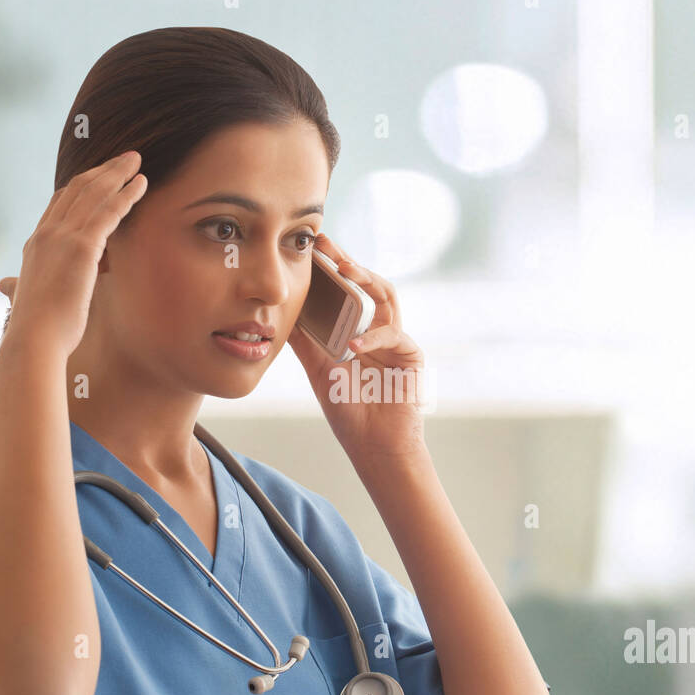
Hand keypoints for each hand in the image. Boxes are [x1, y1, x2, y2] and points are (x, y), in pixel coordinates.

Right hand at [0, 151, 147, 357]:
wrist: (34, 339)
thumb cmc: (37, 327)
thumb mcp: (29, 297)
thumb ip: (22, 285)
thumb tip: (9, 285)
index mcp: (36, 243)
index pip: (60, 202)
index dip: (83, 185)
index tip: (102, 174)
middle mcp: (47, 233)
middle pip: (77, 189)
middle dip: (103, 170)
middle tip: (125, 158)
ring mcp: (62, 237)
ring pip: (94, 194)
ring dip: (117, 174)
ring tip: (137, 161)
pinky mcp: (82, 247)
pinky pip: (108, 212)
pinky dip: (126, 195)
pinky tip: (142, 184)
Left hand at [286, 233, 427, 463]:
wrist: (375, 448)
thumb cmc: (351, 412)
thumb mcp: (320, 371)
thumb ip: (307, 342)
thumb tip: (283, 315)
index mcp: (361, 331)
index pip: (350, 289)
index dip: (334, 266)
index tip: (313, 247)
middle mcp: (381, 330)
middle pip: (370, 284)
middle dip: (350, 261)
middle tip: (327, 246)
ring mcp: (398, 341)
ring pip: (387, 297)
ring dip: (367, 280)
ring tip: (345, 270)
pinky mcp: (411, 356)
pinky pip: (394, 336)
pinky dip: (372, 338)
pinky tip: (352, 345)